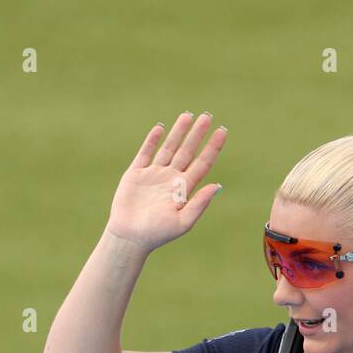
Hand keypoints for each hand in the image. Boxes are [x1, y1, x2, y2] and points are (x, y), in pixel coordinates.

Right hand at [105, 112, 226, 254]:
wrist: (130, 237)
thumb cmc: (158, 234)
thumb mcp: (183, 221)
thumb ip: (199, 203)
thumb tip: (218, 186)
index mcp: (184, 190)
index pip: (202, 164)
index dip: (212, 148)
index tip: (222, 131)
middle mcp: (171, 179)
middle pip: (187, 151)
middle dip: (197, 134)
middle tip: (207, 116)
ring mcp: (153, 175)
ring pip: (169, 148)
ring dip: (178, 132)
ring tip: (188, 115)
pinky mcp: (136, 173)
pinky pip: (146, 152)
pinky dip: (152, 140)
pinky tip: (161, 128)